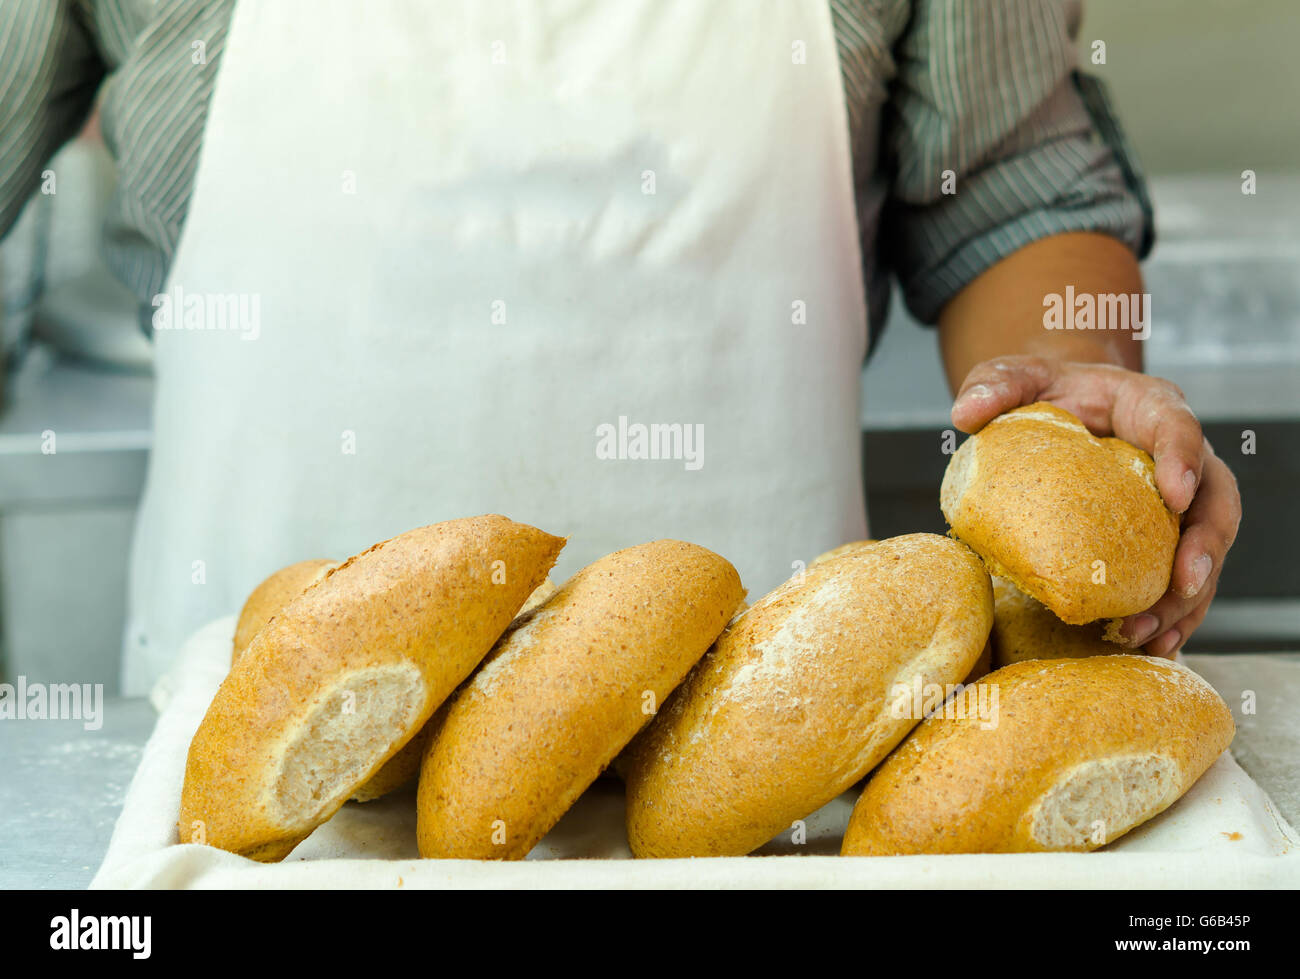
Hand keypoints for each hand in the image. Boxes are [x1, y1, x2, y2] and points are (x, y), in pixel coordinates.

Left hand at [950, 356, 1240, 656]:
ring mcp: (1179, 503)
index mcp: (1150, 408)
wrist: (1060, 411)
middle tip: (1182, 584)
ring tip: (1153, 634)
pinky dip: (1172, 615)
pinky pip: (1180, 580)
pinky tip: (1151, 646)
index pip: (1179, 428)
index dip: (1184, 461)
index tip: (1175, 496)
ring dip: (1188, 598)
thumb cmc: (1043, 392)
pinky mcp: (1163, 538)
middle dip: (1205, 547)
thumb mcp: (1016, 376)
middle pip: (1215, 501)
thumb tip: (964, 414)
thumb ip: (995, 385)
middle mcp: (1180, 456)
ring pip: (1205, 550)